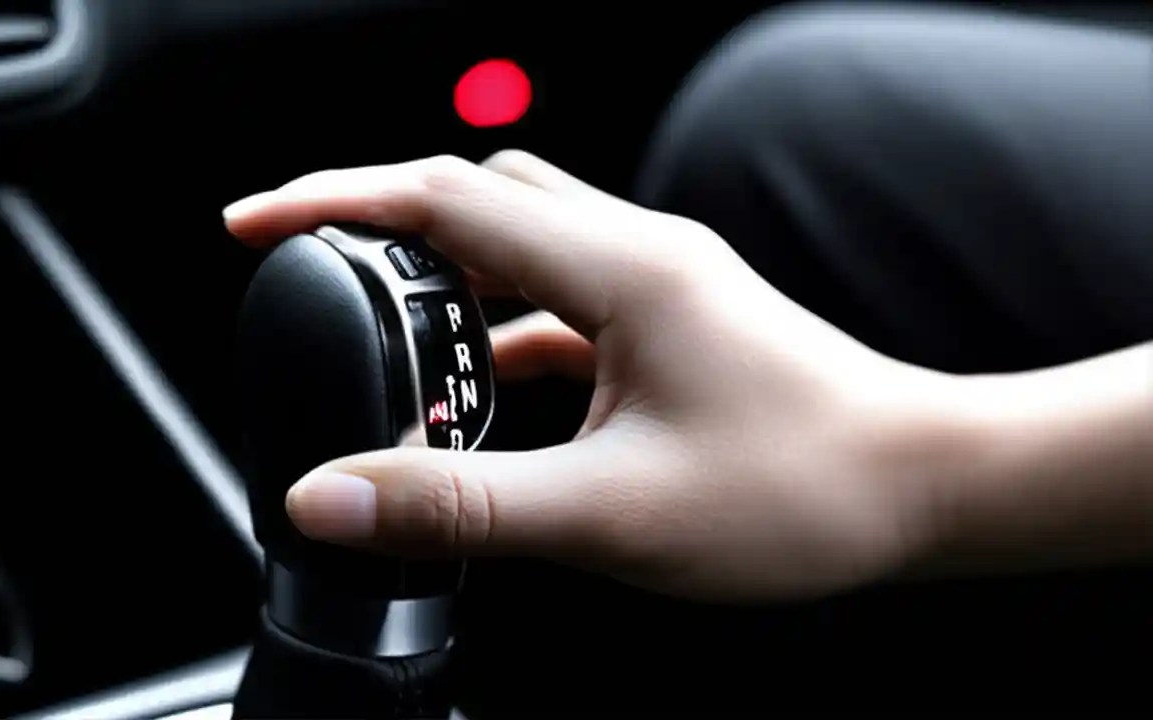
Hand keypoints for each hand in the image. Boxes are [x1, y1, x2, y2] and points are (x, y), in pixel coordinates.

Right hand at [222, 151, 957, 600]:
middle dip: (381, 227)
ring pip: (518, 248)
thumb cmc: (802, 489)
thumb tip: (334, 497)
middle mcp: (638, 254)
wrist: (926, 486)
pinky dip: (501, 334)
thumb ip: (463, 504)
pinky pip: (559, 304)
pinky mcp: (667, 323)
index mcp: (621, 271)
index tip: (254, 223)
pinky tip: (481, 399)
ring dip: (444, 284)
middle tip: (313, 278)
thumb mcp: (612, 512)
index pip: (444, 200)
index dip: (333, 201)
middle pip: (476, 200)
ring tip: (388, 348)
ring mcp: (656, 284)